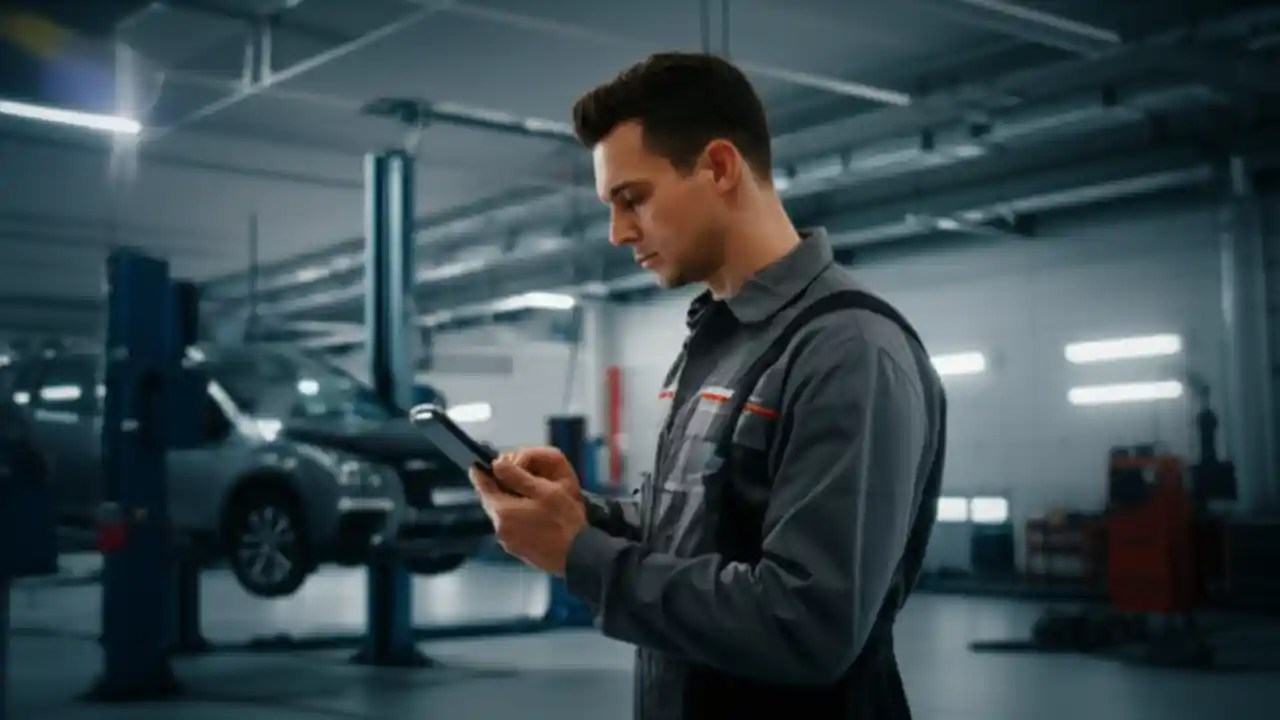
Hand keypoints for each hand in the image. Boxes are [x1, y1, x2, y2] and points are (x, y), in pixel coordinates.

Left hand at [469, 455, 586, 576]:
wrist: (579, 555)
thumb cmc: (564, 519)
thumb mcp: (543, 490)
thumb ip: (517, 476)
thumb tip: (496, 465)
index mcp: (502, 512)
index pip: (483, 488)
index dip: (481, 474)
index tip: (478, 464)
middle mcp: (499, 529)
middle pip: (492, 502)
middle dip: (498, 487)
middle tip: (509, 475)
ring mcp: (508, 543)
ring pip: (502, 515)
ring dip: (509, 502)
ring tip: (525, 493)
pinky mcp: (518, 551)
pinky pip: (511, 527)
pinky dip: (516, 516)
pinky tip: (532, 513)